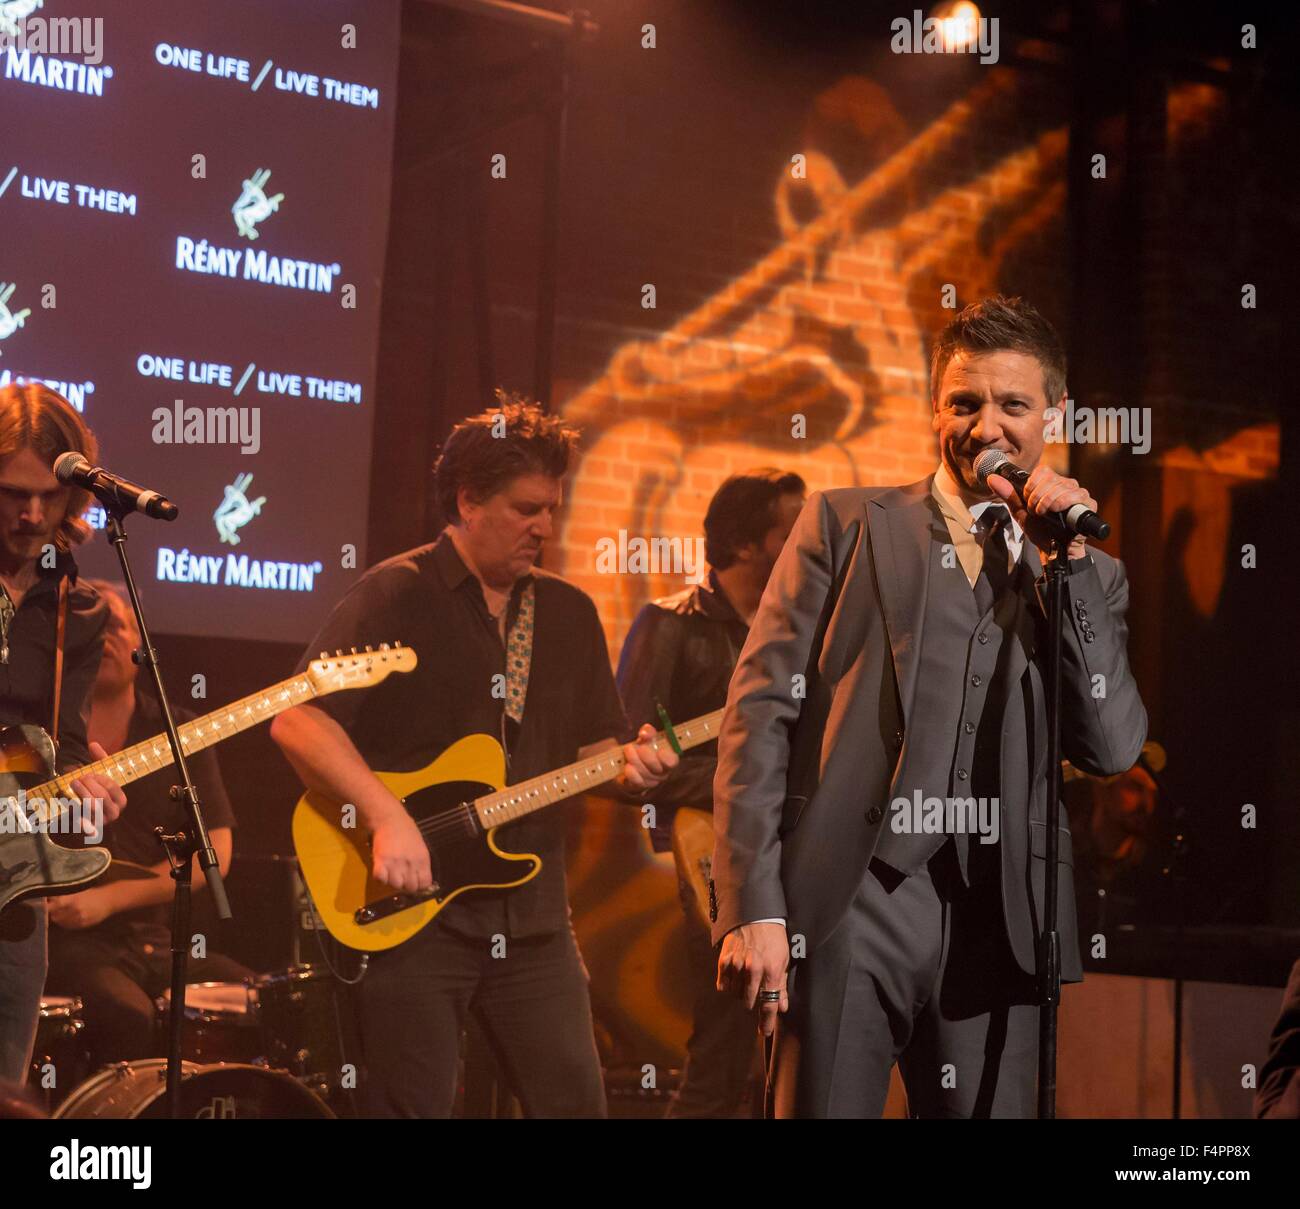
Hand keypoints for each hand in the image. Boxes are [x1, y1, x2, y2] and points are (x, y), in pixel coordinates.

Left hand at [47, 885, 114, 929]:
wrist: (109, 900)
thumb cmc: (92, 893)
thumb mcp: (77, 891)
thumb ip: (63, 896)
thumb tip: (47, 898)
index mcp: (71, 899)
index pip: (50, 907)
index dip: (44, 908)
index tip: (39, 906)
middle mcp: (73, 910)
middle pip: (54, 916)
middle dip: (53, 913)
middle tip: (54, 909)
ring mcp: (78, 919)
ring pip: (61, 922)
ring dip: (60, 918)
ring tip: (64, 913)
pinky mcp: (82, 925)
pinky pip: (69, 926)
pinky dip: (67, 923)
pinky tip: (71, 917)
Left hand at [69, 741, 126, 841]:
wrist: (87, 816)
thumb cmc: (96, 793)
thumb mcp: (101, 776)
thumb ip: (100, 761)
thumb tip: (93, 744)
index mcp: (121, 800)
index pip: (112, 787)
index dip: (100, 779)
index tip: (88, 774)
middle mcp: (114, 812)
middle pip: (102, 796)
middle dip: (88, 786)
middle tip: (77, 779)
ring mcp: (102, 821)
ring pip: (92, 806)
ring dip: (81, 794)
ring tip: (73, 784)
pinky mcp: (90, 829)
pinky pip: (85, 822)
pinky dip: (81, 816)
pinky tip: (73, 807)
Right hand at [369, 810, 432, 893]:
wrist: (390, 819)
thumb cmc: (406, 830)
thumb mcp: (421, 847)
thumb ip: (422, 864)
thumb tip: (423, 880)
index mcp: (422, 859)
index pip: (425, 884)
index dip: (420, 887)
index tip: (416, 884)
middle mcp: (410, 863)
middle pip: (410, 887)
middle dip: (407, 886)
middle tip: (402, 878)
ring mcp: (394, 863)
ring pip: (395, 885)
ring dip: (393, 882)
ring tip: (392, 873)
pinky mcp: (380, 861)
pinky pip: (380, 879)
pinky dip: (381, 878)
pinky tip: (383, 871)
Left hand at [615, 723, 678, 794]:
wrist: (631, 761)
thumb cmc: (644, 746)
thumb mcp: (647, 737)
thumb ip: (648, 732)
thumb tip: (644, 733)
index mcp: (669, 759)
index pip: (672, 761)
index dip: (666, 757)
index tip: (659, 750)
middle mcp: (663, 772)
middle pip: (656, 767)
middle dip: (645, 756)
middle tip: (635, 747)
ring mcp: (652, 781)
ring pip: (644, 773)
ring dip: (634, 760)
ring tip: (628, 749)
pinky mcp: (640, 786)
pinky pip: (637, 782)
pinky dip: (631, 773)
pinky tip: (627, 766)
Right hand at [717, 921, 789, 1035]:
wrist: (755, 914)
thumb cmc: (773, 937)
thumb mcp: (783, 959)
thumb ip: (781, 985)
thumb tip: (782, 1007)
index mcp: (770, 970)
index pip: (768, 1004)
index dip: (766, 1021)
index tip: (764, 1032)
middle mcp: (753, 969)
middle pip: (750, 1001)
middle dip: (753, 1000)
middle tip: (756, 989)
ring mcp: (737, 965)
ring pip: (736, 994)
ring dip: (741, 992)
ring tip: (746, 978)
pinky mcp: (724, 960)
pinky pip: (723, 985)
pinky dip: (728, 985)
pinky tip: (734, 976)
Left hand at [986, 466, 1092, 559]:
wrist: (1052, 549)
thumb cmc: (1040, 530)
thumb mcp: (1020, 512)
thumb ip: (1008, 494)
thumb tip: (992, 478)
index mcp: (1052, 483)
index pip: (1042, 471)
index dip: (1031, 486)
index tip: (1028, 502)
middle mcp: (1067, 484)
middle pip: (1050, 478)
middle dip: (1036, 498)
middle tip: (1036, 512)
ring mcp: (1079, 493)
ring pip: (1060, 486)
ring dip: (1046, 503)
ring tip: (1045, 516)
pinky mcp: (1089, 504)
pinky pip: (1076, 494)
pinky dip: (1062, 503)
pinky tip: (1057, 512)